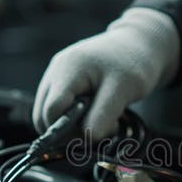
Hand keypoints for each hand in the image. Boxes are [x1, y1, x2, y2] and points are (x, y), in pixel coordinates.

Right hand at [32, 8, 178, 139]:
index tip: (91, 135)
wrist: (138, 44)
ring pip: (48, 114)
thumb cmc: (133, 63)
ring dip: (69, 127)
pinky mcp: (63, 82)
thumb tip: (87, 137)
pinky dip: (72, 119)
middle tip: (97, 131)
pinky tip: (95, 115)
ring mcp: (56, 76)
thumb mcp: (123, 90)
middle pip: (43, 115)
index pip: (51, 110)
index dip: (65, 130)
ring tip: (99, 122)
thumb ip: (104, 114)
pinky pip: (58, 108)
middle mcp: (55, 72)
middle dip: (66, 131)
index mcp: (67, 70)